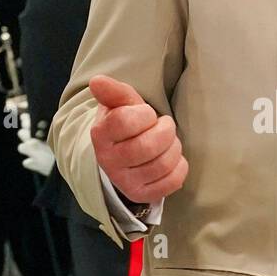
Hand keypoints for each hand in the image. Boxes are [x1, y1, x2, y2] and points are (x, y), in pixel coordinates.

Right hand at [88, 74, 186, 204]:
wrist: (120, 153)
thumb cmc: (125, 123)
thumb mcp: (120, 104)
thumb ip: (113, 91)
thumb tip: (97, 81)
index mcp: (99, 135)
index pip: (124, 121)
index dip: (144, 114)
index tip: (146, 113)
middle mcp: (107, 161)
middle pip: (147, 146)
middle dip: (165, 131)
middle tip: (164, 125)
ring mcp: (124, 181)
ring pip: (162, 164)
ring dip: (174, 147)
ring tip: (168, 141)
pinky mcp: (141, 194)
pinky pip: (172, 182)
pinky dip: (179, 166)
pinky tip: (171, 158)